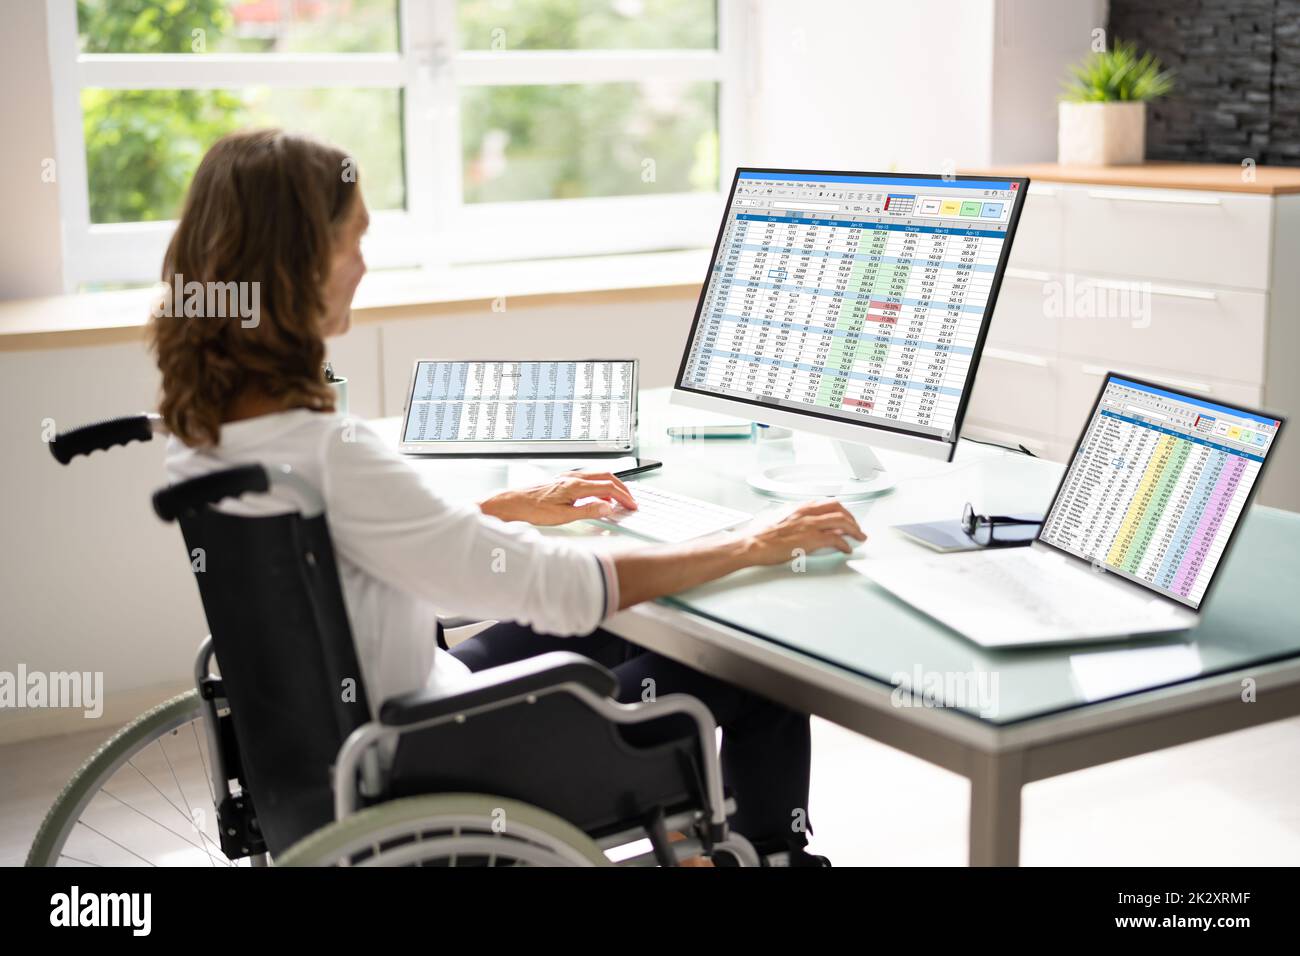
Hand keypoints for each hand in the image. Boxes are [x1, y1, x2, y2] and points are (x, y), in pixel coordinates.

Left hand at [479, 471, 637, 526]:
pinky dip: (600, 485)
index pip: (608, 488)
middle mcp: (573, 477)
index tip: (632, 506)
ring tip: (619, 499)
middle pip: (607, 477)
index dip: (623, 497)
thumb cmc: (533, 509)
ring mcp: (568, 477)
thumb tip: (607, 508)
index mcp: (576, 485)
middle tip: (631, 501)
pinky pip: (588, 478)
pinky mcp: (563, 480)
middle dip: (622, 488)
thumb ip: (588, 511)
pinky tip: (599, 496)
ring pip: (598, 475)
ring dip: (612, 485)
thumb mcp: (564, 516)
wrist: (514, 503)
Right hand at [741, 500, 866, 564]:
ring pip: (841, 521)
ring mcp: (809, 525)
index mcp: (798, 507)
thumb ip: (790, 518)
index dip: (839, 510)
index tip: (844, 516)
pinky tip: (846, 549)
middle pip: (838, 508)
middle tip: (856, 527)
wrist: (750, 543)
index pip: (826, 503)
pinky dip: (845, 544)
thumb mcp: (776, 518)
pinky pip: (836, 539)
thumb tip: (795, 522)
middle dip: (851, 517)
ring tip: (858, 537)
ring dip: (854, 529)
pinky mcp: (811, 539)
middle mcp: (806, 512)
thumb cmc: (758, 534)